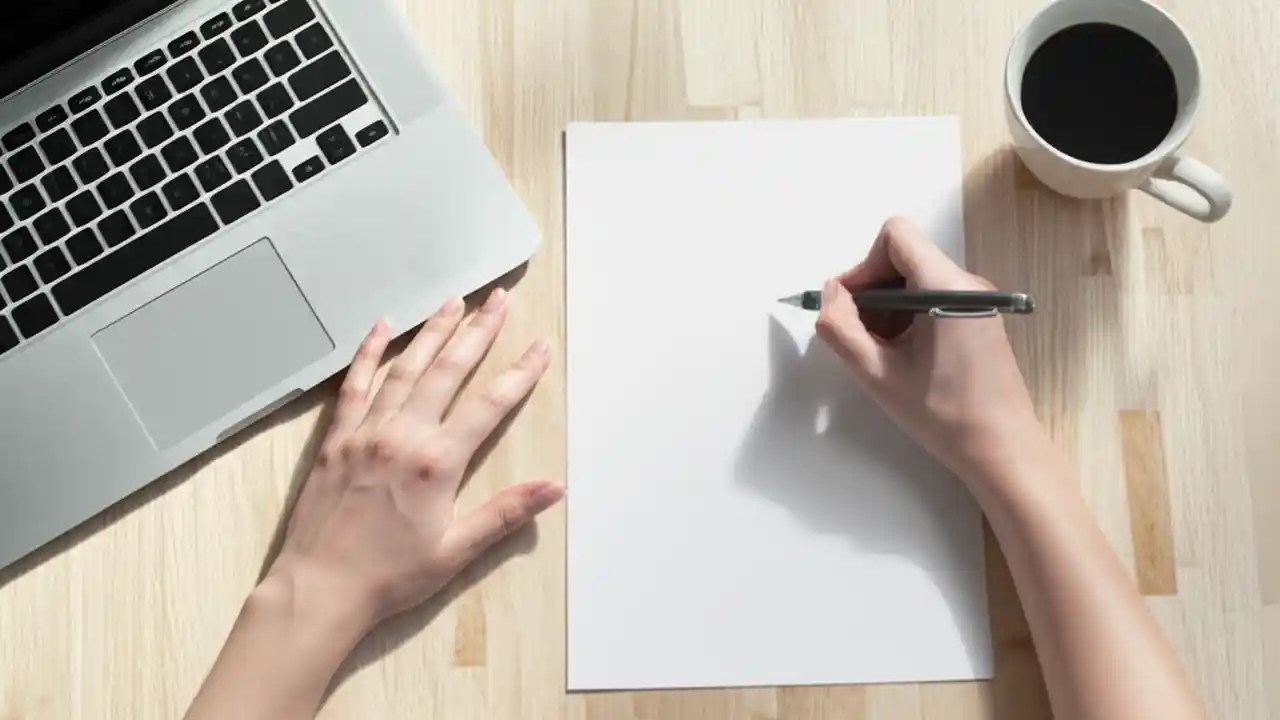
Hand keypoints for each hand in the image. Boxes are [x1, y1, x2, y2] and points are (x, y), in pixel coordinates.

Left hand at [266, 289, 563, 628]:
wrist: (319, 588)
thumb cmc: (388, 577)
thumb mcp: (456, 550)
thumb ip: (505, 513)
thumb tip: (553, 489)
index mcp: (436, 463)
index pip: (489, 405)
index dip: (520, 374)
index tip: (540, 348)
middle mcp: (402, 436)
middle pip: (448, 370)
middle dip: (478, 331)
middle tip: (499, 299)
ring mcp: (366, 433)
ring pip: (405, 369)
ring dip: (432, 332)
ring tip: (454, 301)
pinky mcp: (337, 439)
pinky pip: (355, 385)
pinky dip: (369, 353)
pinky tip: (382, 327)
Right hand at [815, 217, 1046, 490]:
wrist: (1002, 449)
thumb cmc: (943, 414)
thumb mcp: (878, 375)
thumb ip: (841, 329)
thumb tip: (830, 293)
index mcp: (946, 287)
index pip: (896, 236)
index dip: (864, 265)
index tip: (851, 307)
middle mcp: (966, 282)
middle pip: (903, 257)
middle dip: (871, 290)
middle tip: (859, 337)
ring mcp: (977, 299)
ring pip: (915, 279)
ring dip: (887, 308)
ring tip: (881, 354)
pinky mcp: (979, 317)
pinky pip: (932, 298)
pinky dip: (907, 318)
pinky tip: (903, 357)